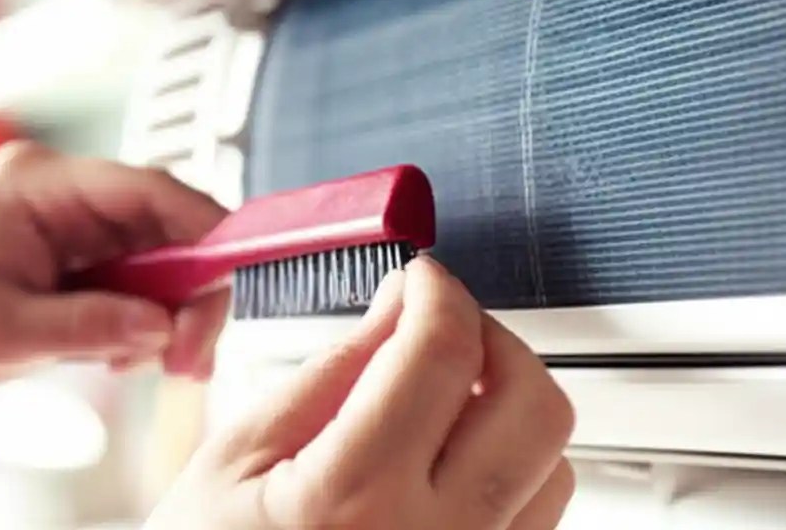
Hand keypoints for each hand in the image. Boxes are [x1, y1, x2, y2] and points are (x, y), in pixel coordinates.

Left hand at [0, 140, 229, 398]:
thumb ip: (88, 327)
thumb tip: (166, 327)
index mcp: (38, 184)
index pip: (150, 189)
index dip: (206, 230)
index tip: (238, 277)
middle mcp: (59, 192)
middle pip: (163, 224)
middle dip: (188, 292)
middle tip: (188, 358)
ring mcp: (63, 223)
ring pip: (151, 256)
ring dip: (161, 312)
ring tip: (131, 363)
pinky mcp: (64, 254)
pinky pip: (126, 278)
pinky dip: (134, 319)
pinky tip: (111, 354)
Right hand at [147, 257, 575, 529]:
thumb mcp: (231, 458)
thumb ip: (325, 376)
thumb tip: (395, 309)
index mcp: (352, 499)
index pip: (442, 353)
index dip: (437, 291)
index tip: (419, 280)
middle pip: (534, 406)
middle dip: (495, 340)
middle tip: (442, 328)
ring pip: (555, 464)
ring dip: (509, 409)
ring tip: (443, 402)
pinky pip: (541, 521)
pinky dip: (512, 471)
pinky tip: (450, 462)